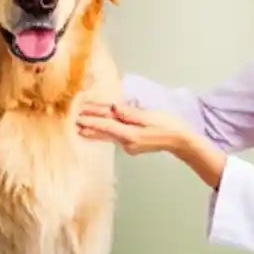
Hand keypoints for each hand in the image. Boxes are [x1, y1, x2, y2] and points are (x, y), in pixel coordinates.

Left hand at [76, 102, 227, 189]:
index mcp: (131, 134)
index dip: (92, 119)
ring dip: (95, 129)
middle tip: (73, 120)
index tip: (78, 116)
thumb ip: (131, 113)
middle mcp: (127, 142)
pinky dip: (105, 131)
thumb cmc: (169, 126)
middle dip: (89, 124)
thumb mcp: (151, 116)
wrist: (181, 141)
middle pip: (104, 131)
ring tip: (80, 127)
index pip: (107, 125)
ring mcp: (129, 145)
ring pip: (108, 134)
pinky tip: (99, 129)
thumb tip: (114, 108)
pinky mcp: (132, 144)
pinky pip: (114, 136)